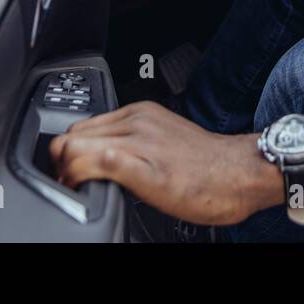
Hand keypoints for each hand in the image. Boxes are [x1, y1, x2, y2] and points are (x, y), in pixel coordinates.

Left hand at [48, 100, 273, 224]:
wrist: (243, 172)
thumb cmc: (210, 165)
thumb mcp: (165, 140)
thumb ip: (136, 142)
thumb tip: (106, 160)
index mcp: (140, 113)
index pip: (81, 126)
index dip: (68, 153)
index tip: (72, 173)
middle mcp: (137, 122)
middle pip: (71, 136)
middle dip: (60, 164)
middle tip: (70, 186)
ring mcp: (141, 143)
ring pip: (75, 148)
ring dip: (66, 174)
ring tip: (78, 191)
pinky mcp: (147, 168)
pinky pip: (100, 161)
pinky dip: (83, 176)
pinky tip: (88, 190)